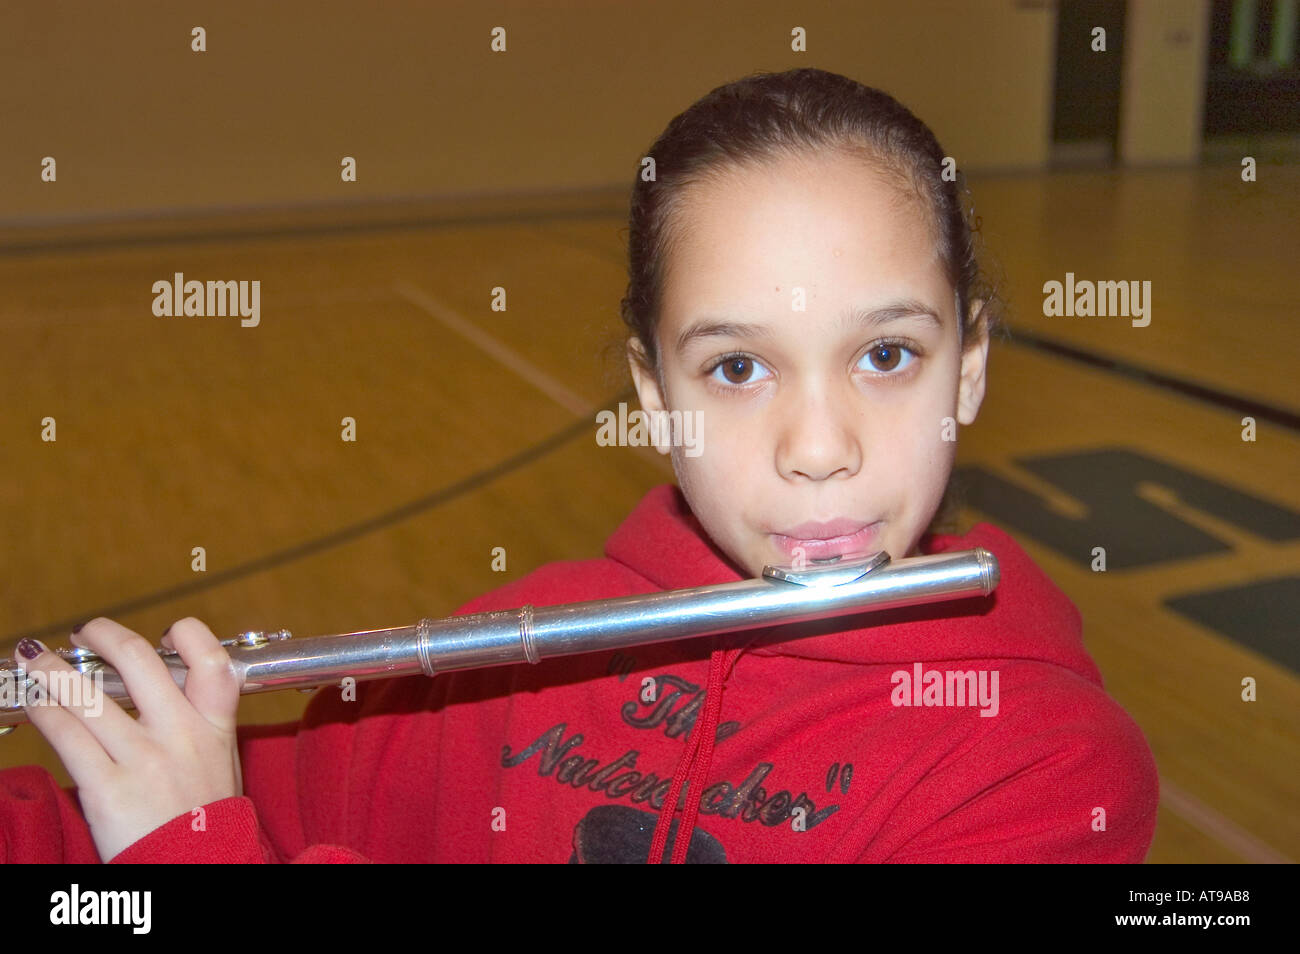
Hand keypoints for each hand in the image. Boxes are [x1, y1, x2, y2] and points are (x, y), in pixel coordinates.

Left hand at [16, 617, 242, 860]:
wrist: (200, 869)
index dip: (185, 634)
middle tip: (85, 633)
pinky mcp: (108, 787)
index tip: (161, 636)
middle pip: (137, 659)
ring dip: (54, 671)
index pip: (209, 658)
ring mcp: (144, 758)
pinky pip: (67, 736)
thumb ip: (197, 724)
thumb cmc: (206, 823)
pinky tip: (37, 703)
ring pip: (88, 694)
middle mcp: (181, 733)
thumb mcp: (220, 763)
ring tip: (36, 660)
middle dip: (103, 635)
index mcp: (215, 725)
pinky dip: (46, 712)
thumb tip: (159, 692)